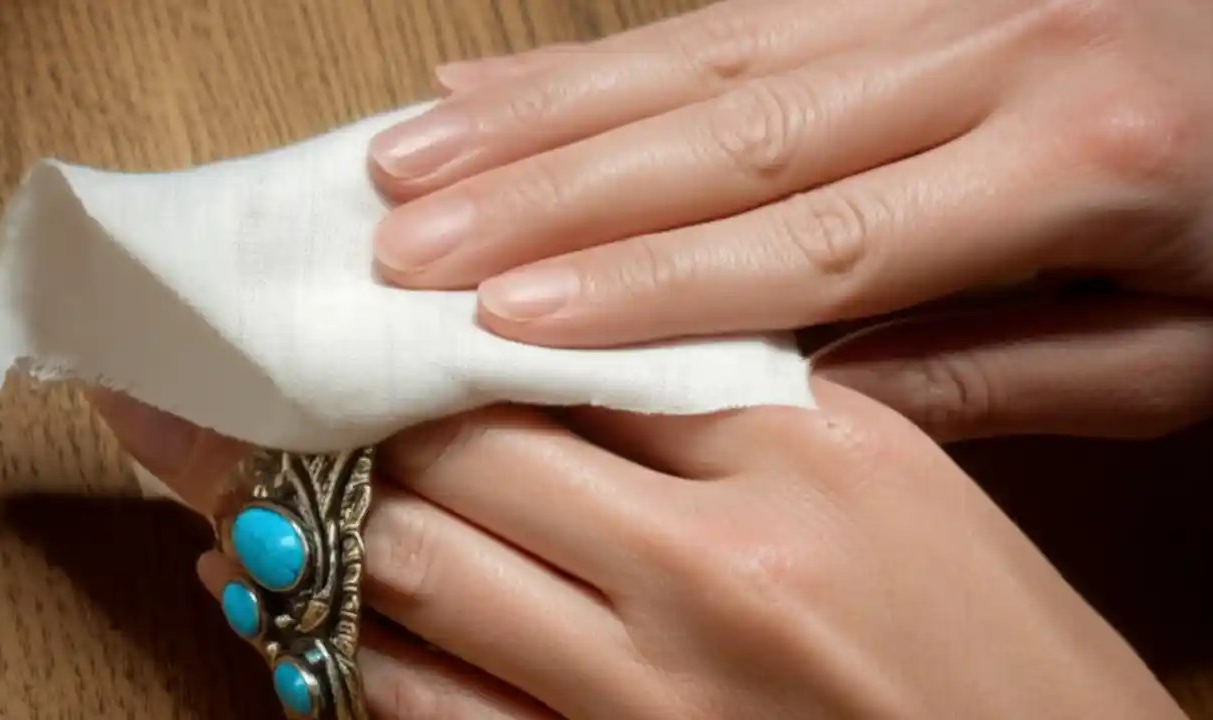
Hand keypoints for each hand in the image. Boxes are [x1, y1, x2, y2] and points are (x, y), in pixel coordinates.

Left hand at [94, 388, 1183, 718]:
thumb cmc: (1001, 657)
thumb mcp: (898, 488)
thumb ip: (740, 413)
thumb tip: (569, 368)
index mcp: (804, 461)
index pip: (564, 356)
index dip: (427, 329)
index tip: (340, 306)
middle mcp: (717, 573)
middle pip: (462, 458)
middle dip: (317, 416)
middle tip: (212, 384)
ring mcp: (654, 698)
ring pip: (416, 582)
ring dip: (295, 532)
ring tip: (210, 485)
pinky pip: (432, 717)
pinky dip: (344, 662)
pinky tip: (287, 622)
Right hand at [367, 0, 1212, 438]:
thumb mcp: (1191, 349)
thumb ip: (998, 370)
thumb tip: (814, 395)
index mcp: (1077, 158)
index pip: (815, 240)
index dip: (648, 284)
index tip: (506, 321)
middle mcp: (995, 45)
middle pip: (728, 129)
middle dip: (547, 190)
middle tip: (403, 238)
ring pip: (707, 53)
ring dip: (548, 110)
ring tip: (416, 158)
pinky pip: (737, 7)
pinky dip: (612, 52)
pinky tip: (506, 81)